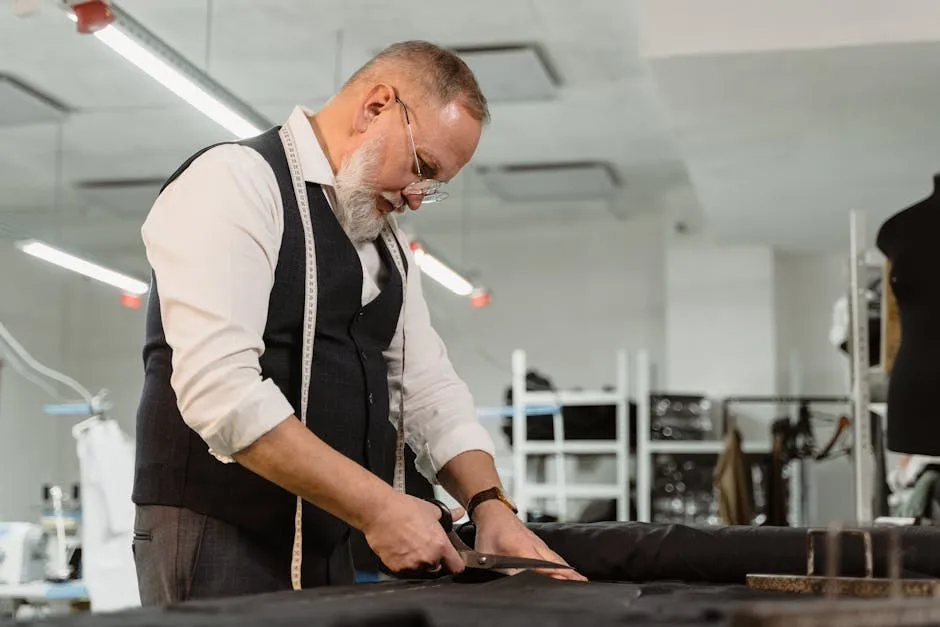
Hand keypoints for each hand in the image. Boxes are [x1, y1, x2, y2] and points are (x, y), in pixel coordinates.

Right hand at [361, 492, 464, 574]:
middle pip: (437, 568)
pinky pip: (404, 571)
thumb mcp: (432, 510)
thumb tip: (458, 513)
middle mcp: (428, 558)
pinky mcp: (397, 568)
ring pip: (420, 571)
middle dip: (433, 560)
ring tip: (410, 546)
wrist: (380, 512)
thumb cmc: (404, 509)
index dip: (455, 563)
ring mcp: (412, 565)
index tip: (451, 560)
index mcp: (440, 545)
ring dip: (418, 563)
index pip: (457, 567)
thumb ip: (449, 516)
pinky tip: (400, 549)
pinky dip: (403, 564)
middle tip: (424, 546)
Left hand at [472, 501, 586, 581]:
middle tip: (582, 584)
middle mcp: (533, 545)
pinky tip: (568, 571)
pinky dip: (562, 563)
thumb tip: (512, 581)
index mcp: (521, 547)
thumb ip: (500, 568)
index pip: (541, 564)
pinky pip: (552, 555)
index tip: (565, 579)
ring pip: (555, 558)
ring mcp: (537, 543)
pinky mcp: (537, 543)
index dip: (553, 573)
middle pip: (554, 561)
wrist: (493, 511)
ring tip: (580, 580)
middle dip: (568, 573)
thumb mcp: (486, 554)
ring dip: (568, 569)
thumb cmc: (490, 532)